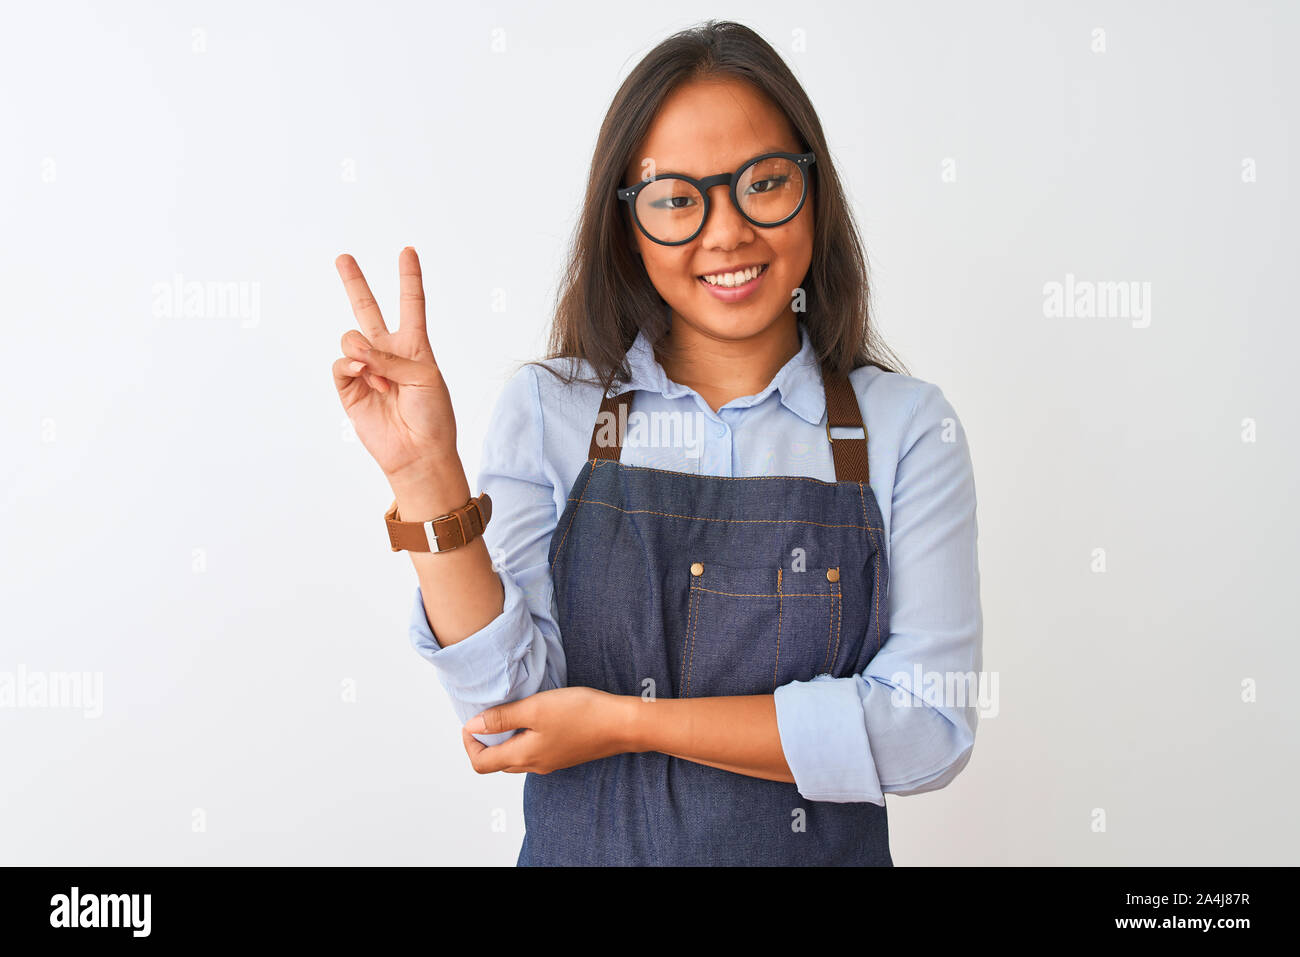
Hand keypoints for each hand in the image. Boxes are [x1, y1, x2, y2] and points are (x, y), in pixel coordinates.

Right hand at [331, 247, 456, 480]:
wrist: (419, 452)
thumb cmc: (432, 416)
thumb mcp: (424, 377)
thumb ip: (391, 357)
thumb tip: (357, 351)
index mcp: (415, 346)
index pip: (411, 305)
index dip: (409, 278)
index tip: (408, 251)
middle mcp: (388, 353)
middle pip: (368, 310)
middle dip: (355, 283)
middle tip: (343, 257)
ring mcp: (367, 369)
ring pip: (351, 338)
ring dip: (364, 351)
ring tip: (381, 378)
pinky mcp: (350, 389)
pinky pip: (341, 364)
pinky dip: (352, 366)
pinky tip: (366, 377)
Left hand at [460, 688, 634, 773]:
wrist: (621, 724)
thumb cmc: (581, 714)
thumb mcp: (535, 709)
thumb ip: (502, 718)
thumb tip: (473, 726)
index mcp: (523, 756)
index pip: (481, 763)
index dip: (469, 744)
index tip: (472, 720)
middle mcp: (534, 765)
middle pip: (496, 763)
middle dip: (484, 742)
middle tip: (486, 715)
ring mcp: (550, 762)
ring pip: (515, 757)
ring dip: (504, 740)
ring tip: (508, 713)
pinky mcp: (563, 754)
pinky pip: (533, 752)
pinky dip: (522, 738)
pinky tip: (533, 717)